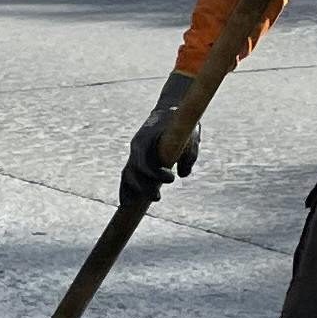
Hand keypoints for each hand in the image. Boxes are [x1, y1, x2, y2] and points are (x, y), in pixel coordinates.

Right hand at [120, 75, 199, 208]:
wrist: (169, 112)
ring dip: (132, 191)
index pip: (145, 161)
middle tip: (158, 198)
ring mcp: (134, 154)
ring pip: (127, 176)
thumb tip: (183, 174)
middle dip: (143, 187)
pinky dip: (126, 189)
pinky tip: (126, 203)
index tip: (172, 179)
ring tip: (134, 205)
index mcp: (146, 139)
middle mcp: (136, 148)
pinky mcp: (135, 160)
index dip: (155, 173)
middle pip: (134, 172)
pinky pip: (127, 176)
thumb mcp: (189, 136)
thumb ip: (189, 155)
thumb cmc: (180, 125)